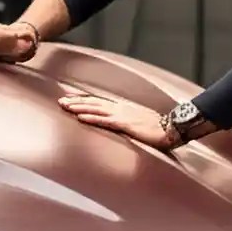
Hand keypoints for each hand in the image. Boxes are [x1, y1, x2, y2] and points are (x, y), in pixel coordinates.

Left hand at [58, 94, 182, 150]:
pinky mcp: (125, 124)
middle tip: (61, 102)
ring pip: (95, 109)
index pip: (99, 102)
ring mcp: (122, 115)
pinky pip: (104, 120)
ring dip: (79, 107)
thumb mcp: (137, 122)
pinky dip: (91, 118)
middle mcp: (120, 108)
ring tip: (65, 107)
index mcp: (122, 108)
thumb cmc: (157, 128)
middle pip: (93, 103)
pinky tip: (81, 117)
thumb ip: (125, 121)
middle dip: (76, 102)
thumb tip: (116, 123)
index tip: (70, 100)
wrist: (171, 129)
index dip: (84, 101)